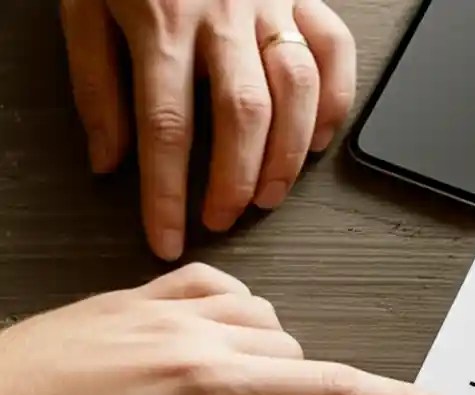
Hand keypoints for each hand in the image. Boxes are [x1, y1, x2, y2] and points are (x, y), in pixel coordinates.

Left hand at [0, 264, 451, 394]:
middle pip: (299, 354)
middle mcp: (199, 332)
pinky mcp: (147, 289)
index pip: (329, 389)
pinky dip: (239, 312)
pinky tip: (216, 339)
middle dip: (301, 394)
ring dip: (271, 356)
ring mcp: (172, 304)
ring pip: (269, 318)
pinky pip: (224, 284)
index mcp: (209, 384)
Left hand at [60, 0, 357, 259]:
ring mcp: (270, 5)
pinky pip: (335, 51)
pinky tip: (319, 138)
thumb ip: (96, 86)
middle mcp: (223, 16)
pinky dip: (335, 101)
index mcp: (160, 21)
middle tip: (224, 219)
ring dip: (288, 154)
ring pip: (296, 91)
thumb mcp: (83, 11)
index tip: (167, 235)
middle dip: (235, 181)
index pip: (167, 128)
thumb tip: (109, 161)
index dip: (167, 194)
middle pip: (242, 117)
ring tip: (270, 194)